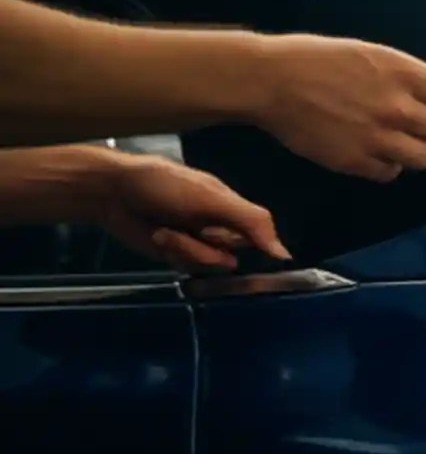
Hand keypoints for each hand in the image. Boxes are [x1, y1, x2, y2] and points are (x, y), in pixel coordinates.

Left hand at [101, 154, 289, 269]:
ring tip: (167, 231)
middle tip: (194, 228)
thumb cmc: (165, 184)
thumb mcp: (213, 198)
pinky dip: (173, 254)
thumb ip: (251, 222)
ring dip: (187, 249)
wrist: (113, 192)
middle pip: (233, 255)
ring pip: (210, 265)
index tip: (237, 243)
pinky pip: (188, 268)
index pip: (259, 236)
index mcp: (233, 209)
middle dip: (210, 246)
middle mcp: (220, 228)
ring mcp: (197, 243)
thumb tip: (284, 255)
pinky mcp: (176, 255)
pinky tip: (159, 237)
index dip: (251, 245)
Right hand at [249, 35, 425, 181]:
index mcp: (401, 72)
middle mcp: (395, 106)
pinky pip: (390, 173)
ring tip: (392, 139)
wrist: (270, 81)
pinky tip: (369, 150)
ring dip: (412, 149)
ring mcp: (377, 137)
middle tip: (411, 121)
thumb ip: (403, 76)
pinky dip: (384, 165)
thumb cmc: (316, 59)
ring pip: (424, 157)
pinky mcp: (355, 162)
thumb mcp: (369, 52)